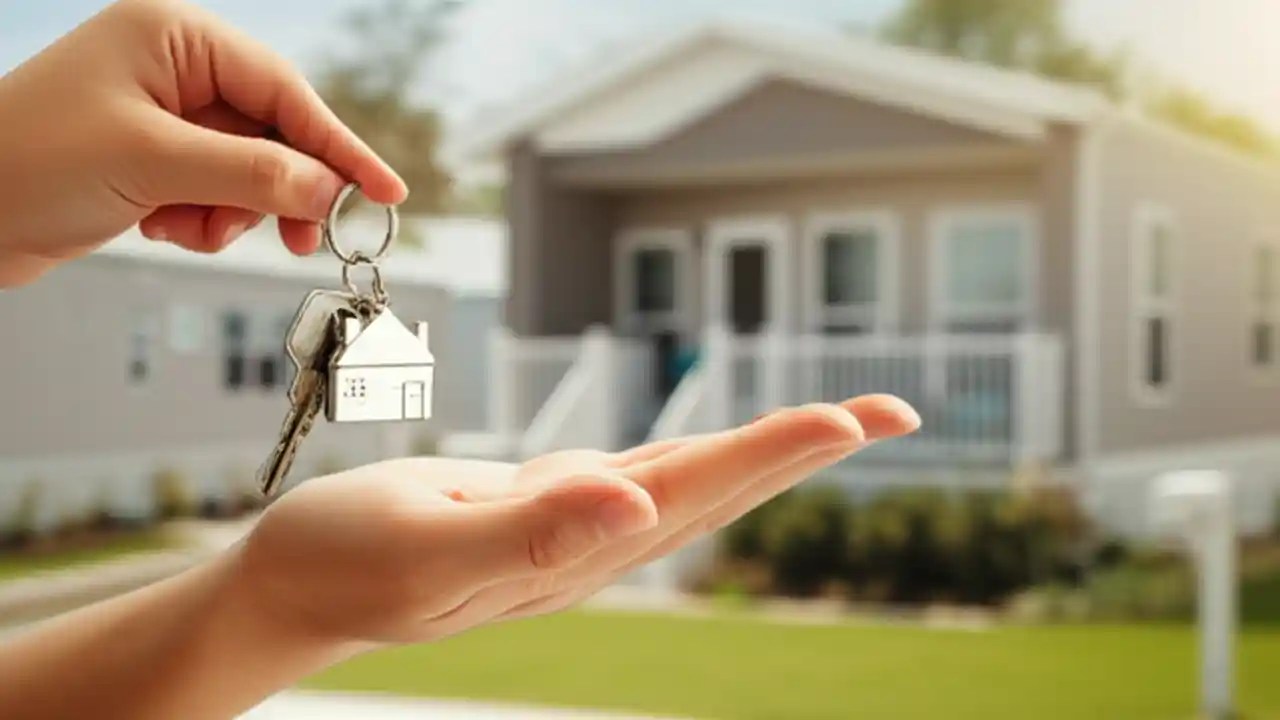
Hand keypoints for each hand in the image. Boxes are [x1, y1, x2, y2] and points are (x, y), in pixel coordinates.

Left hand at [0, 0, 405, 286]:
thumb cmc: (26, 162)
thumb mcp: (154, 163)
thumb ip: (253, 174)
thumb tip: (329, 191)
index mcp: (174, 37)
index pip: (283, 91)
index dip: (339, 145)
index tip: (385, 192)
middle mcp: (174, 68)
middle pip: (274, 134)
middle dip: (279, 190)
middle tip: (304, 239)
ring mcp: (164, 115)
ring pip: (250, 172)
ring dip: (231, 213)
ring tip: (186, 228)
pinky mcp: (154, 159)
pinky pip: (217, 193)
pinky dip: (202, 221)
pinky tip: (162, 225)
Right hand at [230, 395, 919, 646]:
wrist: (297, 586)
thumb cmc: (342, 561)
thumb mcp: (427, 547)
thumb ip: (530, 531)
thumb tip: (636, 505)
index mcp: (573, 551)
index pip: (696, 492)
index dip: (774, 452)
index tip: (853, 419)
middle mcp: (590, 545)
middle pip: (720, 488)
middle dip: (806, 449)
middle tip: (896, 413)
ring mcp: (573, 531)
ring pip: (690, 481)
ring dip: (766, 451)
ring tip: (838, 424)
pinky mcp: (546, 511)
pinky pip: (641, 476)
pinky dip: (699, 455)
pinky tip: (728, 449)